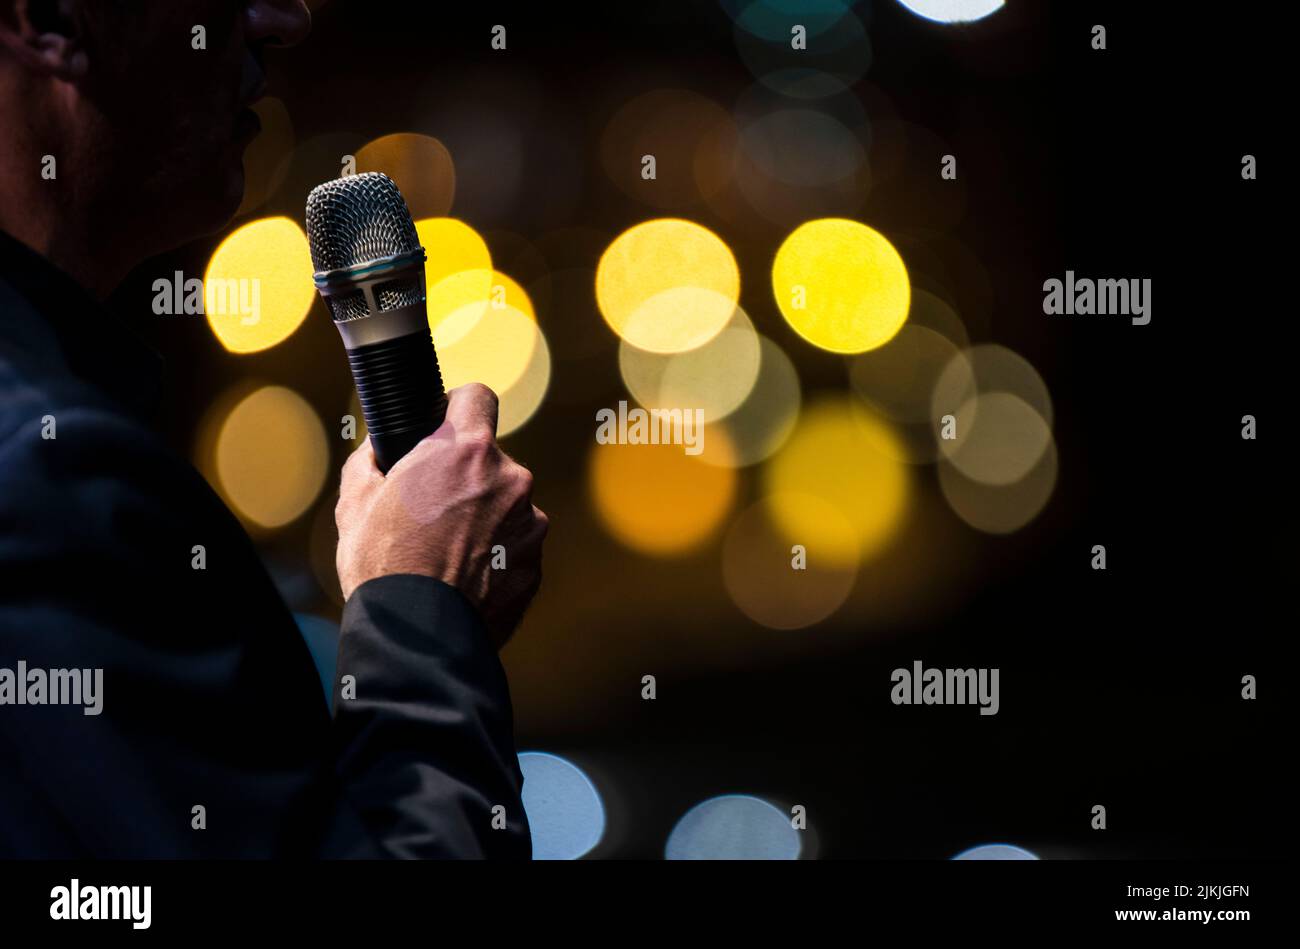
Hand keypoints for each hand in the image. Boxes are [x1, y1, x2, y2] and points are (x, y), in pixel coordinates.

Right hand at [335, 383, 547, 648]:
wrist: (416, 638)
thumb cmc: (382, 565)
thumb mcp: (356, 501)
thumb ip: (372, 458)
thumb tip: (379, 446)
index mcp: (466, 451)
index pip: (477, 397)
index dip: (457, 408)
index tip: (444, 424)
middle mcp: (510, 479)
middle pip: (489, 460)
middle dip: (465, 477)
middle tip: (429, 509)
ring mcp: (530, 523)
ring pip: (505, 505)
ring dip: (482, 519)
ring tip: (444, 554)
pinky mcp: (536, 564)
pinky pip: (514, 545)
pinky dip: (494, 555)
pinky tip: (464, 579)